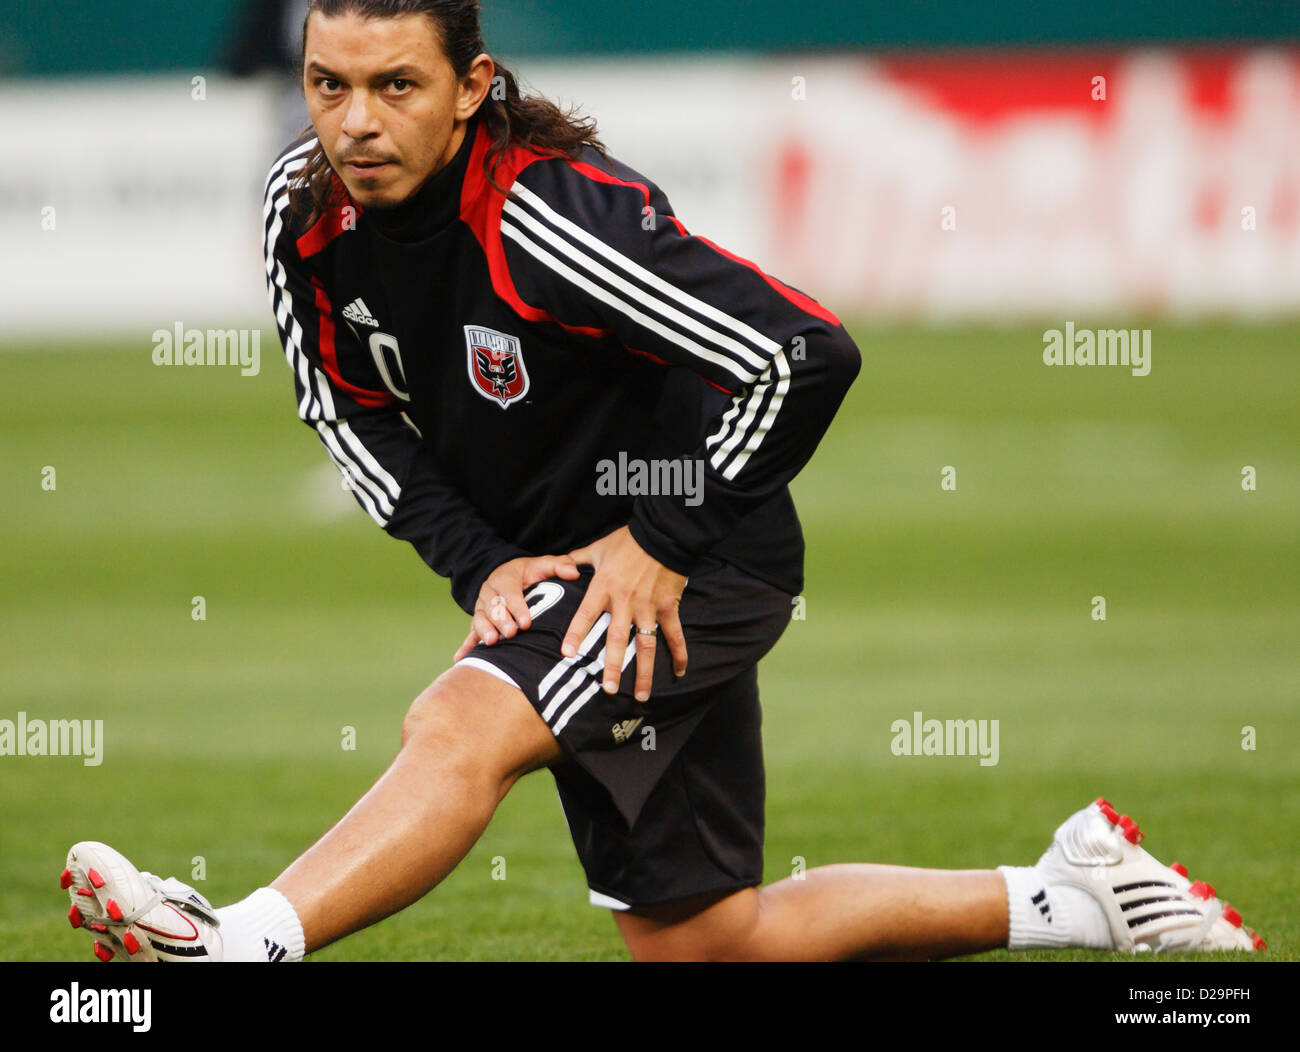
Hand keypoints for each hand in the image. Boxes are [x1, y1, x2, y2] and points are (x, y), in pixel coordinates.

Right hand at [453, 554, 581, 661]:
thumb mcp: (542, 565)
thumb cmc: (528, 573)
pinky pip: (470, 634)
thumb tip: (574, 572)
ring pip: (480, 620)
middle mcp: (490, 593)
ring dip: (484, 631)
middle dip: (502, 621)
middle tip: (512, 633)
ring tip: (493, 642)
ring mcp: (482, 608)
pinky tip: (461, 659)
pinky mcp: (479, 621)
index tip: (527, 622)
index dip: (517, 607)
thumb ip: (559, 566)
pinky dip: (466, 646)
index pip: (510, 593)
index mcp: (505, 579)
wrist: (504, 574)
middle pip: (493, 608)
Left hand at [562, 526, 687, 702]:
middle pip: (617, 640)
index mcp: (604, 588)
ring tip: (640, 695)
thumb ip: (577, 559)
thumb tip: (559, 564)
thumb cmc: (628, 540)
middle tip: (607, 690)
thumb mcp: (599, 548)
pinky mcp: (668, 607)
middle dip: (612, 666)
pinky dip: (679, 654)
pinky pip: (674, 634)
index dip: (575, 634)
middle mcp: (625, 602)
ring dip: (643, 672)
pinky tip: (679, 672)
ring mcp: (648, 607)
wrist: (662, 534)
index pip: (586, 615)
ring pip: (646, 645)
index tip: (566, 654)